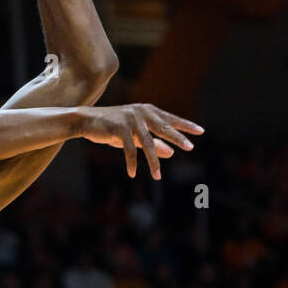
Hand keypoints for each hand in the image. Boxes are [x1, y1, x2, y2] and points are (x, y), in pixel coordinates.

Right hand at [77, 104, 203, 179]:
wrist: (87, 121)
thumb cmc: (112, 128)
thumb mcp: (135, 136)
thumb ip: (153, 143)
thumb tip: (172, 153)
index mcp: (147, 111)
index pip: (170, 119)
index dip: (185, 125)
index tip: (201, 131)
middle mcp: (141, 112)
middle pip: (163, 127)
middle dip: (177, 138)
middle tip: (190, 147)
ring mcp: (130, 118)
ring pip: (146, 143)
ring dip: (152, 161)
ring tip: (158, 176)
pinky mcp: (119, 127)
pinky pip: (128, 149)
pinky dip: (131, 163)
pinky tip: (132, 174)